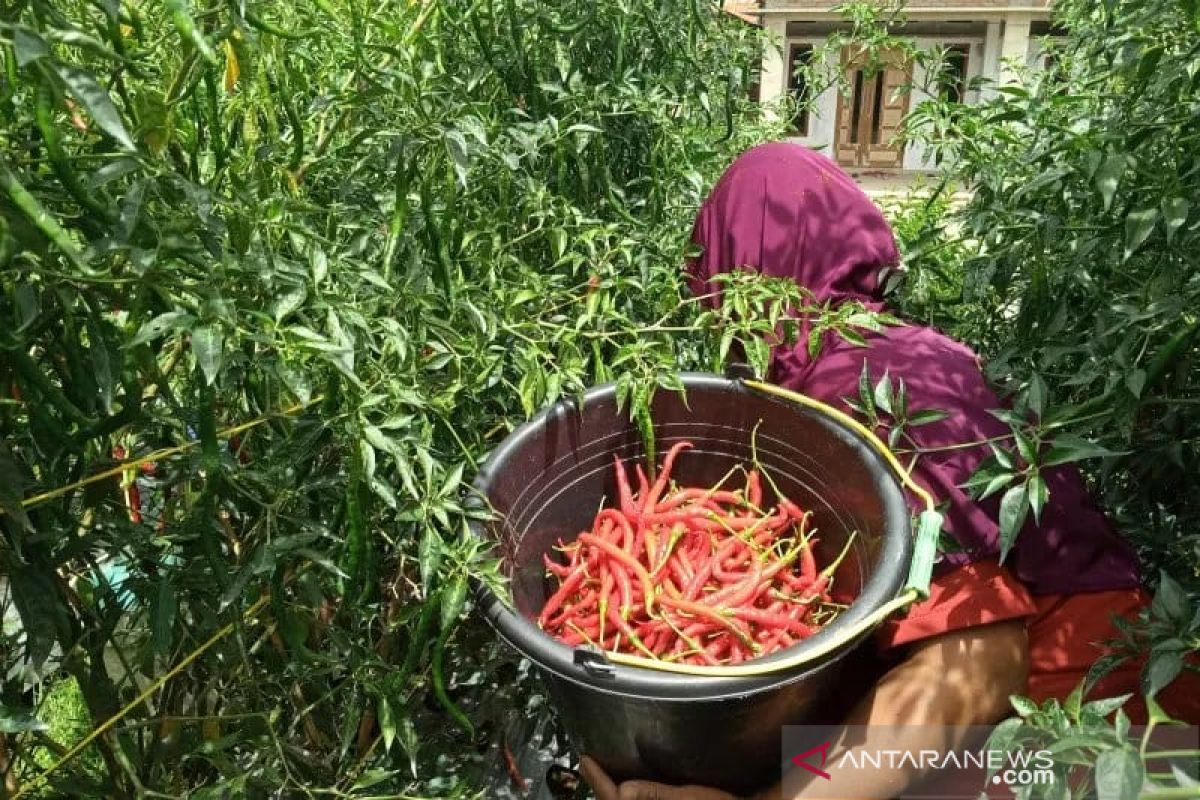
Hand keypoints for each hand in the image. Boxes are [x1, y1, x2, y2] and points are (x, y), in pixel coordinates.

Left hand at [579, 756, 744, 799]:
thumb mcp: (690, 797)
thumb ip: (656, 795)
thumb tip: (622, 791)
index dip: (597, 781)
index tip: (585, 759)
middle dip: (601, 788)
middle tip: (588, 764)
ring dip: (611, 792)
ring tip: (602, 771)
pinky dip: (627, 795)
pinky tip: (627, 782)